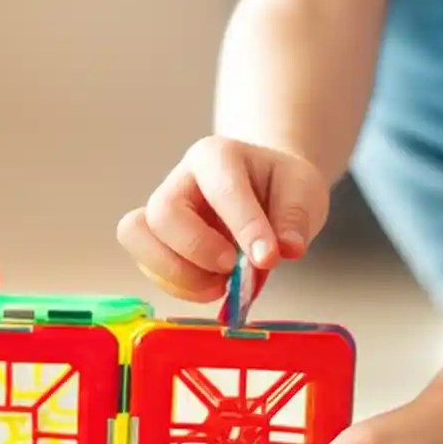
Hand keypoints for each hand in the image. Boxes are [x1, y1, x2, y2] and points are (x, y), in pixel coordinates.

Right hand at [116, 136, 330, 301]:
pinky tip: (212, 287)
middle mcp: (180, 180)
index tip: (268, 258)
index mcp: (217, 155)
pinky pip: (149, 268)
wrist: (262, 190)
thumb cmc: (278, 185)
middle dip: (197, 249)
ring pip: (138, 238)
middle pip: (162, 213)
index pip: (221, 189)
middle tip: (232, 268)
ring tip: (219, 285)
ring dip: (179, 274)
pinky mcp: (157, 243)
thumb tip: (286, 250)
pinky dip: (179, 287)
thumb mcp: (303, 189)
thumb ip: (295, 217)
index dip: (244, 227)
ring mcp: (162, 212)